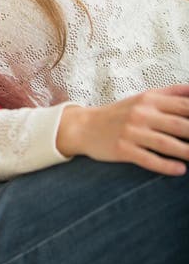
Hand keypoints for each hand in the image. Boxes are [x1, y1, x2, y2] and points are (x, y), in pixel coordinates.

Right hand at [57, 84, 188, 175]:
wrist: (85, 126)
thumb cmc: (120, 113)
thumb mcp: (143, 97)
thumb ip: (171, 93)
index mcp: (149, 99)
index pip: (183, 105)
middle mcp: (141, 114)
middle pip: (179, 125)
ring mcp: (131, 132)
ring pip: (166, 143)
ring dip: (186, 152)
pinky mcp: (123, 149)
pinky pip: (148, 159)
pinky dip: (166, 166)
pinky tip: (180, 170)